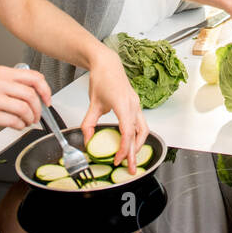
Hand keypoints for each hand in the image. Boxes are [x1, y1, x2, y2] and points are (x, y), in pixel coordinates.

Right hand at [0, 64, 50, 131]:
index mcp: (0, 73)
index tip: (47, 99)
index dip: (45, 90)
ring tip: (27, 122)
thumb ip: (10, 84)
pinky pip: (13, 121)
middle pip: (31, 94)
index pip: (33, 77)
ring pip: (24, 108)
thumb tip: (33, 93)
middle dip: (39, 108)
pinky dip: (19, 125)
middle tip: (37, 115)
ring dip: (30, 119)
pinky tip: (16, 125)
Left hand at [80, 49, 147, 170]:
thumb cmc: (102, 78)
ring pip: (143, 130)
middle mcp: (133, 105)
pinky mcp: (135, 105)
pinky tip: (131, 143)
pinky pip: (140, 124)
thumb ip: (89, 123)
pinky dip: (137, 136)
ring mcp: (136, 105)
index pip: (127, 132)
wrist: (108, 63)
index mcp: (123, 104)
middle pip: (138, 134)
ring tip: (132, 158)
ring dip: (138, 146)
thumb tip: (88, 140)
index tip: (117, 159)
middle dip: (134, 154)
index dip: (124, 148)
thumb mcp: (92, 103)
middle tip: (130, 169)